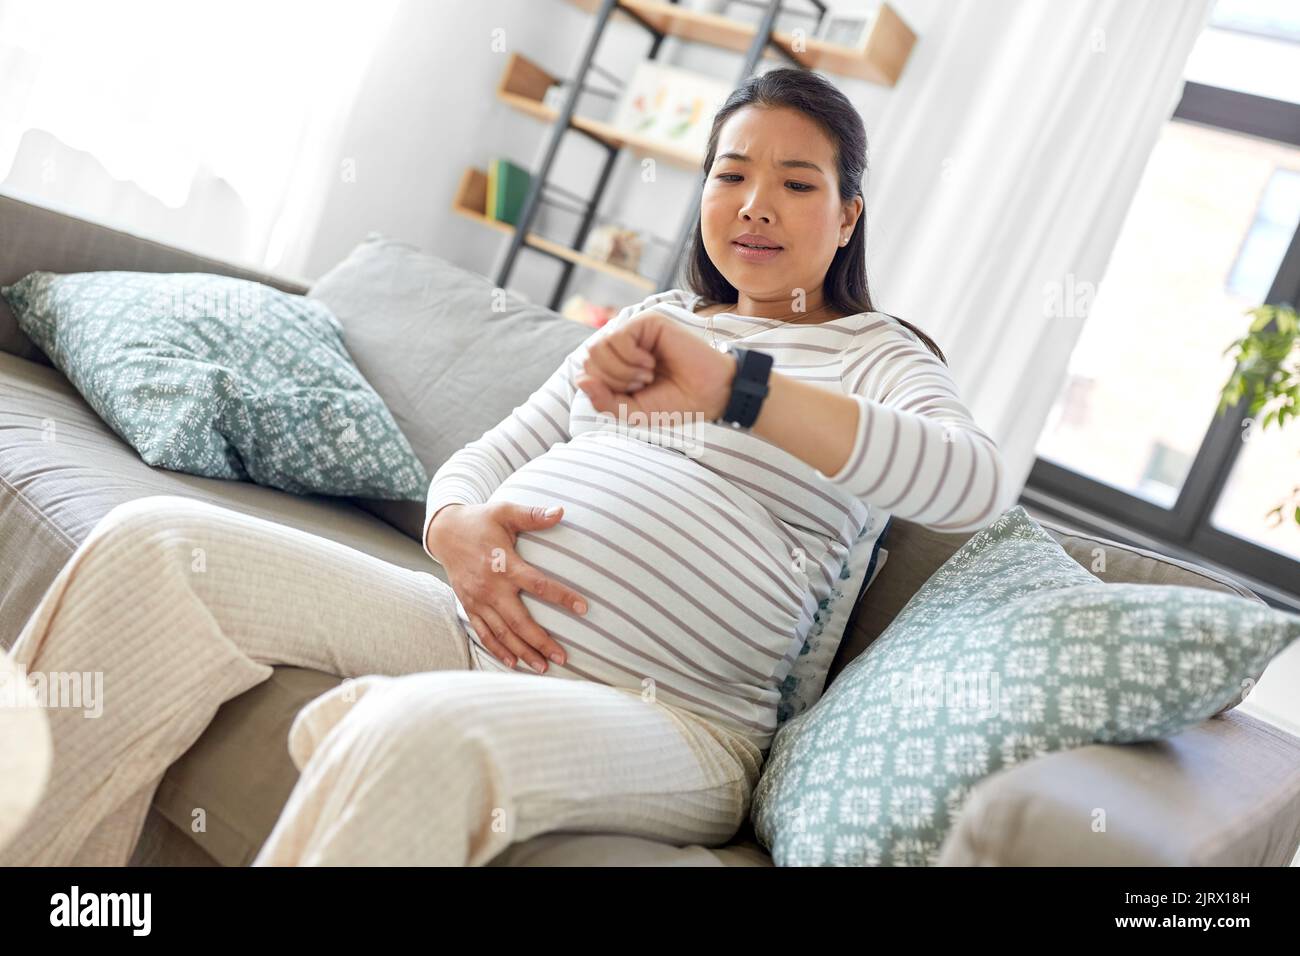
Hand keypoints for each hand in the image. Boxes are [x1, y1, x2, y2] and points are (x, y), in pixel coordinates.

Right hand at [424, 502, 586, 671]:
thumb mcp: (505, 511)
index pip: (537, 584)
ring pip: (502, 633)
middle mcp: (490, 587)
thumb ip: (533, 515)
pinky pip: (483, 633)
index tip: (584, 608)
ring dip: (523, 652)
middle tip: (563, 657)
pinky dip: (498, 650)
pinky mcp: (468, 606)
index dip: (562, 597)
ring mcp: (477, 600)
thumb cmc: (480, 520)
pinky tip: (513, 663)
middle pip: (519, 620)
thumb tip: (562, 511)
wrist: (444, 532)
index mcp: (503, 564)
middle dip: (541, 641)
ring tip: (543, 667)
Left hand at [575, 310, 734, 421]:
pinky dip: (631, 357)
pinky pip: (618, 337)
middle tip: (642, 384)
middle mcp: (622, 347)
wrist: (708, 395)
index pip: (585, 373)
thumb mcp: (632, 412)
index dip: (603, 390)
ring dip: (622, 370)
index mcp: (615, 366)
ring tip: (647, 374)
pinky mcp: (647, 322)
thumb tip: (580, 380)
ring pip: (599, 347)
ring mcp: (634, 332)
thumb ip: (603, 401)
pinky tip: (651, 362)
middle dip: (613, 381)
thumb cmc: (674, 403)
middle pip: (588, 360)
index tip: (631, 395)